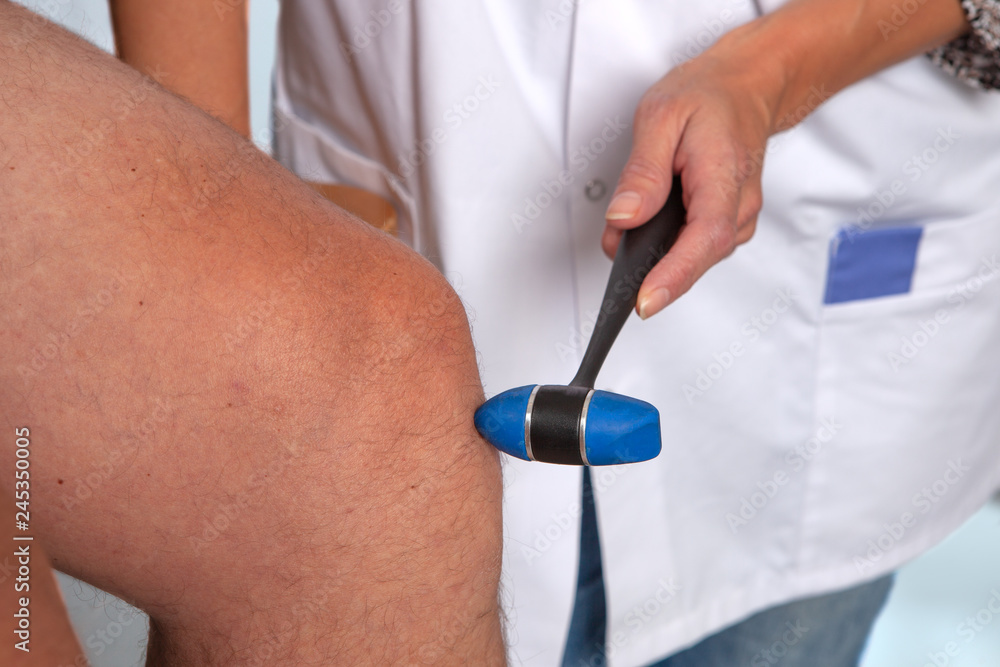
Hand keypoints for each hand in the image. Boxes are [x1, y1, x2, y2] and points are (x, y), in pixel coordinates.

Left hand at [602, 28, 784, 319]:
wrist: (746, 85)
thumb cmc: (709, 97)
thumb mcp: (661, 117)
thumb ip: (642, 171)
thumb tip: (625, 216)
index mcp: (725, 176)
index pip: (705, 239)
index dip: (674, 275)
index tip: (645, 300)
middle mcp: (740, 204)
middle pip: (697, 257)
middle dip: (650, 265)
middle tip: (614, 245)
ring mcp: (738, 217)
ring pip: (694, 255)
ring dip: (655, 252)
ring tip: (624, 228)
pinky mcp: (727, 221)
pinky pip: (695, 246)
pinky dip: (666, 244)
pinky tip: (645, 227)